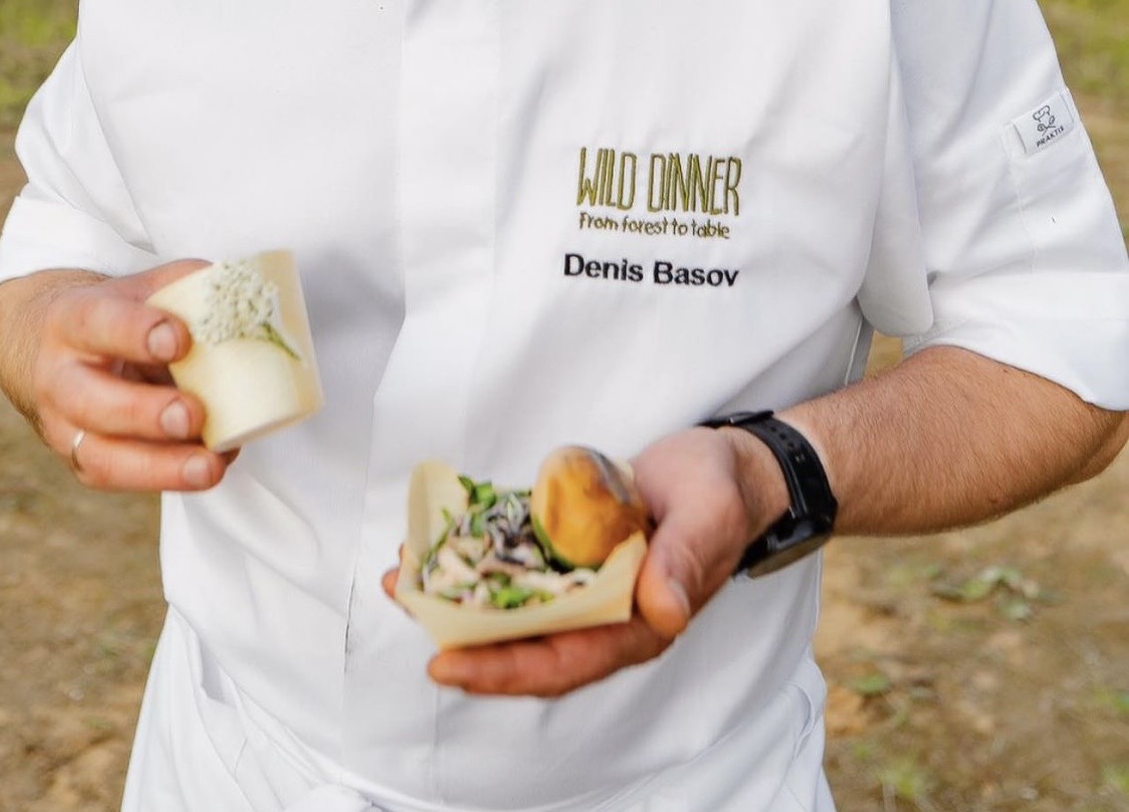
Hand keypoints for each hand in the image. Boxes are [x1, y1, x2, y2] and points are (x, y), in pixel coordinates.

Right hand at [0, 259, 236, 493]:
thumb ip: (186, 288)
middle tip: (193, 414)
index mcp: (73, 320)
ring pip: (100, 456)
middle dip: (145, 412)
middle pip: (90, 401)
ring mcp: (64, 427)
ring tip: (209, 466)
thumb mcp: (139, 289)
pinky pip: (120, 478)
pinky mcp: (82, 461)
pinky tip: (208, 466)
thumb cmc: (112, 315)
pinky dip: (166, 477)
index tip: (180, 339)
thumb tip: (240, 301)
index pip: (98, 324)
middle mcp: (60, 378)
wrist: (45, 347)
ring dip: (159, 466)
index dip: (136, 333)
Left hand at [383, 427, 778, 696]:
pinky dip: (481, 558)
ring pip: (515, 607)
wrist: (730, 468)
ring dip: (461, 596)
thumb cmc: (721, 494)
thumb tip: (664, 610)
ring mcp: (586, 584)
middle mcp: (605, 615)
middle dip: (463, 634)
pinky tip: (441, 542)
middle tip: (406, 603)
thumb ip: (685, 561)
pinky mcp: (573, 551)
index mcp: (639, 623)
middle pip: (525, 643)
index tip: (447, 662)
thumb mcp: (708, 516)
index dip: (504, 668)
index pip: (563, 661)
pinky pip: (521, 564)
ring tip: (407, 575)